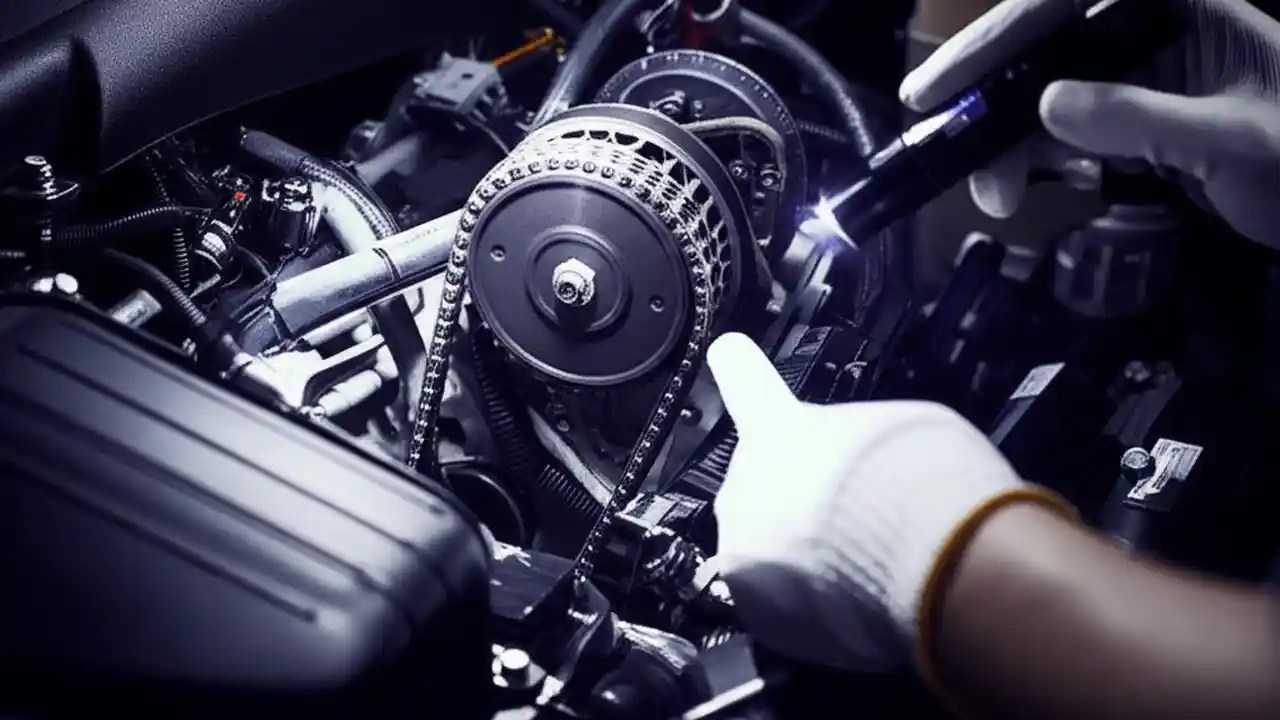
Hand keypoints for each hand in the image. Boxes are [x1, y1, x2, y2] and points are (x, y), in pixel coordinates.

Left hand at [706, 334, 1056, 671]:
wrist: (923, 567)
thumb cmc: (918, 485)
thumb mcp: (904, 431)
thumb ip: (859, 444)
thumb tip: (861, 465)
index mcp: (779, 428)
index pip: (745, 381)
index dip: (738, 366)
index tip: (727, 352)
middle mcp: (745, 484)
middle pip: (763, 483)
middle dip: (796, 498)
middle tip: (850, 516)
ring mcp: (741, 549)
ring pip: (766, 547)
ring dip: (798, 554)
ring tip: (854, 565)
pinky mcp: (754, 611)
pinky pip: (777, 602)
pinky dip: (803, 605)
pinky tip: (846, 602)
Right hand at [900, 0, 1279, 249]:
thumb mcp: (1231, 142)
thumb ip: (1139, 119)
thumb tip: (1045, 106)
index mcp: (1176, 6)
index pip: (1064, 7)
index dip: (992, 42)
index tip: (936, 87)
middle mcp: (1149, 27)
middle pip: (1043, 48)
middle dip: (988, 100)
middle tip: (939, 146)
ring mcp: (1141, 72)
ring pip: (1045, 92)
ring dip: (1008, 141)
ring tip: (993, 196)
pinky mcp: (1136, 113)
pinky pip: (1067, 126)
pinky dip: (1035, 157)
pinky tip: (1018, 184)